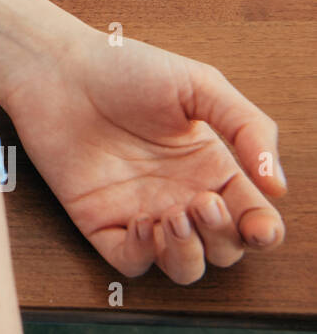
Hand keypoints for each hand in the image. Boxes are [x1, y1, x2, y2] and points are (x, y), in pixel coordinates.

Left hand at [3, 28, 286, 283]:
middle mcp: (178, 193)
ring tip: (173, 215)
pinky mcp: (98, 219)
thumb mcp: (200, 85)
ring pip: (182, 266)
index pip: (251, 216)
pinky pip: (130, 262)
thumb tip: (277, 186)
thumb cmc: (123, 67)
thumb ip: (248, 128)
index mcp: (208, 166)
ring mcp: (139, 209)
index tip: (259, 226)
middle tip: (202, 202)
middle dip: (222, 238)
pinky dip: (145, 255)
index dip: (262, 231)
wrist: (57, 68)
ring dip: (188, 254)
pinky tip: (142, 222)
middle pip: (222, 248)